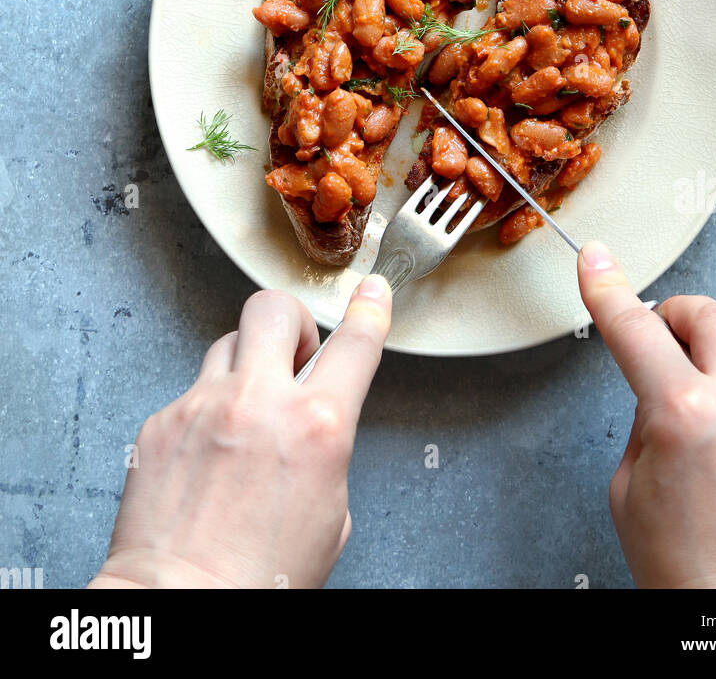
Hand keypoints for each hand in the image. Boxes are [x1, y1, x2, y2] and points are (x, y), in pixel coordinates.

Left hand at [88, 278, 391, 589]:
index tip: (372, 293)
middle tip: (292, 354)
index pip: (355, 344)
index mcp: (315, 427)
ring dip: (244, 367)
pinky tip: (205, 453)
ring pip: (228, 343)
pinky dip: (204, 414)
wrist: (181, 602)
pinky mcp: (161, 422)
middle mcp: (258, 403)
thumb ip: (324, 451)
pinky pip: (190, 393)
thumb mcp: (329, 515)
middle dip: (291, 324)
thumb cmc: (257, 580)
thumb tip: (311, 428)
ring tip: (243, 411)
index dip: (369, 310)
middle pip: (275, 308)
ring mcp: (203, 406)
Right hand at [577, 241, 715, 589]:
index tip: (597, 260)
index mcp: (684, 416)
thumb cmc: (684, 569)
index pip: (635, 330)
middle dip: (681, 318)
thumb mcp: (630, 487)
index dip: (609, 289)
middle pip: (713, 316)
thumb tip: (663, 379)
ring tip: (715, 391)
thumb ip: (647, 417)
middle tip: (665, 336)